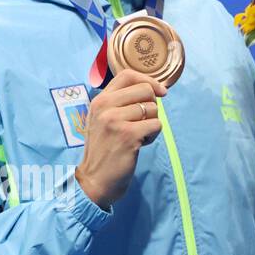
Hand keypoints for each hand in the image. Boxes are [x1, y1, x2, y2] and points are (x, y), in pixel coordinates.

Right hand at [74, 69, 165, 209]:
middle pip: (145, 90)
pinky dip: (153, 135)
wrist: (94, 179)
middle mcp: (105, 106)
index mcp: (99, 100)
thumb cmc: (103, 150)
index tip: (159, 92)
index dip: (148, 80)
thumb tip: (151, 89)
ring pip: (153, 109)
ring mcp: (115, 120)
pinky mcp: (128, 135)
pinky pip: (156, 125)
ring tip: (139, 135)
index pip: (127, 75)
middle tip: (143, 122)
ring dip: (152, 123)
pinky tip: (141, 144)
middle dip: (152, 106)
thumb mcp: (102, 120)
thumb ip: (118, 104)